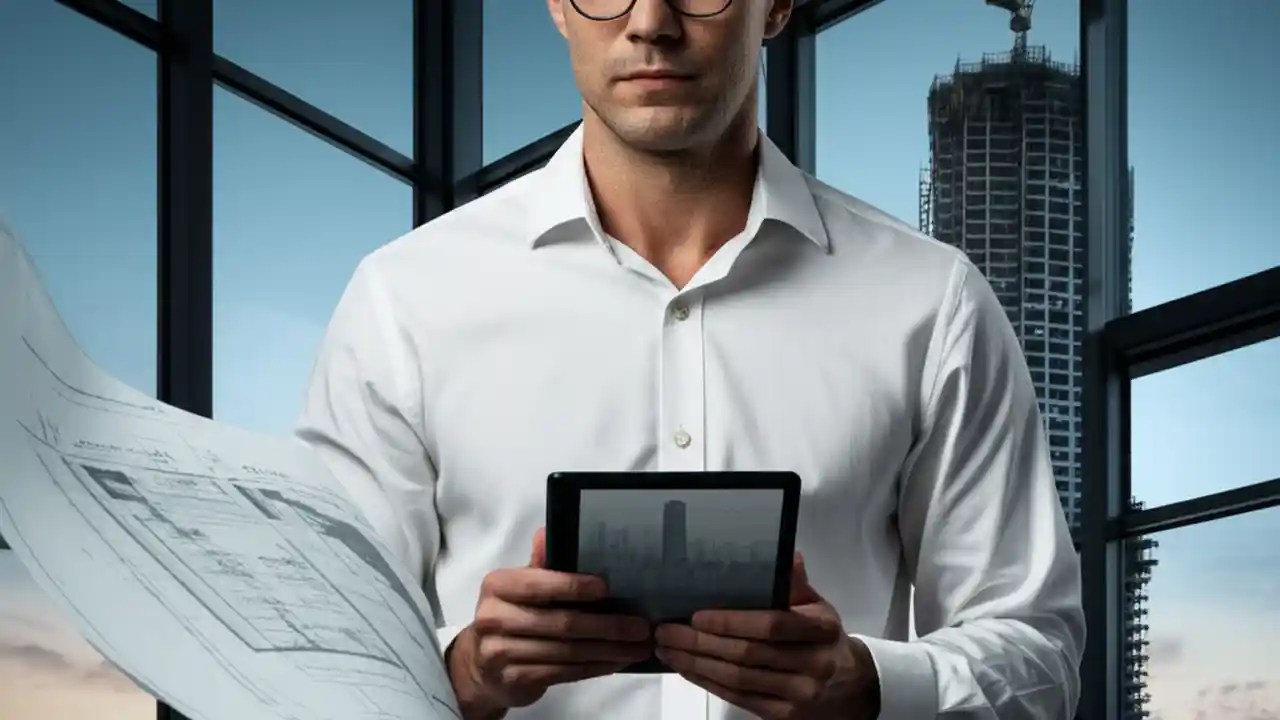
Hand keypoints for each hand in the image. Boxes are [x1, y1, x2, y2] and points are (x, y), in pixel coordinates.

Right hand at [446, 526, 652, 718]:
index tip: (607, 588)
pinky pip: (564, 673)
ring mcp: (501, 652)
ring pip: (567, 652)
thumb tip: (547, 533)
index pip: (539, 585)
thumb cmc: (511, 616)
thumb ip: (539, 564)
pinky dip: (594, 667)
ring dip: (608, 650)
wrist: (481, 667)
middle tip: (640, 626)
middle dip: (607, 625)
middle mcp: (495, 618)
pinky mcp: (515, 679)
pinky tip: (615, 661)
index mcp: (498, 586)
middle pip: (561, 623)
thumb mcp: (519, 587)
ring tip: (637, 647)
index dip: (574, 586)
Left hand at [653, 553, 880, 719]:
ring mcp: (800, 694)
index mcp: (822, 630)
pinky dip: (708, 682)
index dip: (732, 622)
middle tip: (667, 630)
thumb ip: (796, 584)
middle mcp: (814, 664)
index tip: (697, 615)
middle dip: (701, 642)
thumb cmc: (822, 637)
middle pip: (748, 654)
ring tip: (668, 648)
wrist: (849, 684)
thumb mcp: (817, 605)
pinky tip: (687, 668)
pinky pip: (738, 698)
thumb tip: (787, 556)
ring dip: (696, 663)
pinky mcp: (784, 715)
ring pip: (738, 679)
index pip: (773, 625)